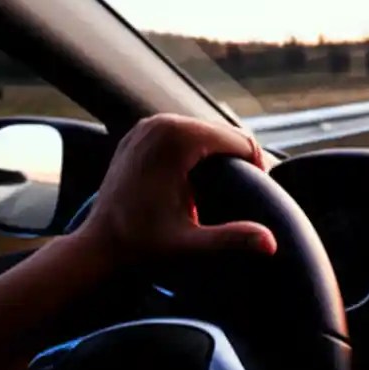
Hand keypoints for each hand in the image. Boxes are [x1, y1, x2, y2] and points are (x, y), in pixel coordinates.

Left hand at [67, 114, 276, 267]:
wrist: (96, 247)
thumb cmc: (140, 247)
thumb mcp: (189, 246)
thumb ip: (232, 238)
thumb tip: (272, 242)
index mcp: (178, 138)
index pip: (239, 141)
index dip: (257, 167)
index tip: (260, 196)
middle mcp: (162, 122)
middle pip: (222, 133)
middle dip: (239, 160)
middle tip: (249, 195)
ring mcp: (148, 125)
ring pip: (204, 132)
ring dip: (220, 156)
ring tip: (229, 189)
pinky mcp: (140, 133)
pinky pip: (182, 134)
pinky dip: (197, 153)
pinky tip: (201, 182)